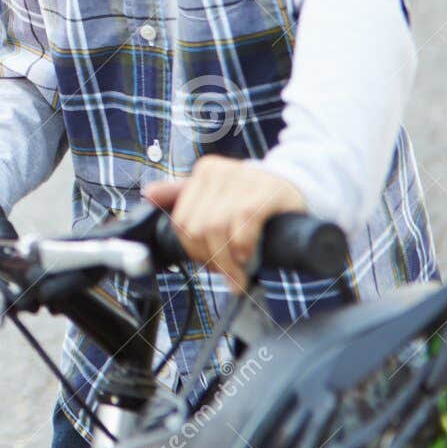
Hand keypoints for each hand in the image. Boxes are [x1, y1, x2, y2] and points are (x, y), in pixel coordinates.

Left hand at [144, 156, 307, 293]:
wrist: (298, 187)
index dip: (194, 251)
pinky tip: (249, 258)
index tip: (211, 266)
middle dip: (211, 259)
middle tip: (228, 275)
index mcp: (203, 172)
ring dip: (228, 262)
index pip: (182, 222)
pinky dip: (243, 247)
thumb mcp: (217, 193)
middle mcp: (219, 171)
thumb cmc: (253, 196)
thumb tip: (148, 195)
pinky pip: (243, 223)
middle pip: (198, 228)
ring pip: (217, 229)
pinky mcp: (266, 191)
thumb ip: (182, 193)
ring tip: (240, 275)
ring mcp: (243, 178)